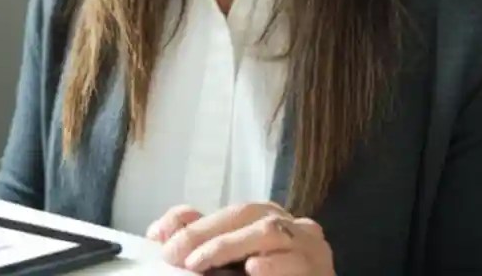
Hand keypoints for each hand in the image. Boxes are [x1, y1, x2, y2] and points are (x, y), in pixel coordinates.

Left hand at [148, 202, 333, 274]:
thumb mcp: (226, 260)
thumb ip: (197, 240)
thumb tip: (159, 230)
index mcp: (272, 219)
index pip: (231, 212)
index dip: (195, 226)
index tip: (163, 245)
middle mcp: (295, 227)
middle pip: (248, 215)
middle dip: (206, 234)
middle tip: (176, 257)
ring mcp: (311, 248)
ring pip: (270, 232)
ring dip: (228, 246)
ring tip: (199, 263)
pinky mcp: (322, 271)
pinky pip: (298, 263)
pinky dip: (273, 266)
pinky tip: (254, 269)